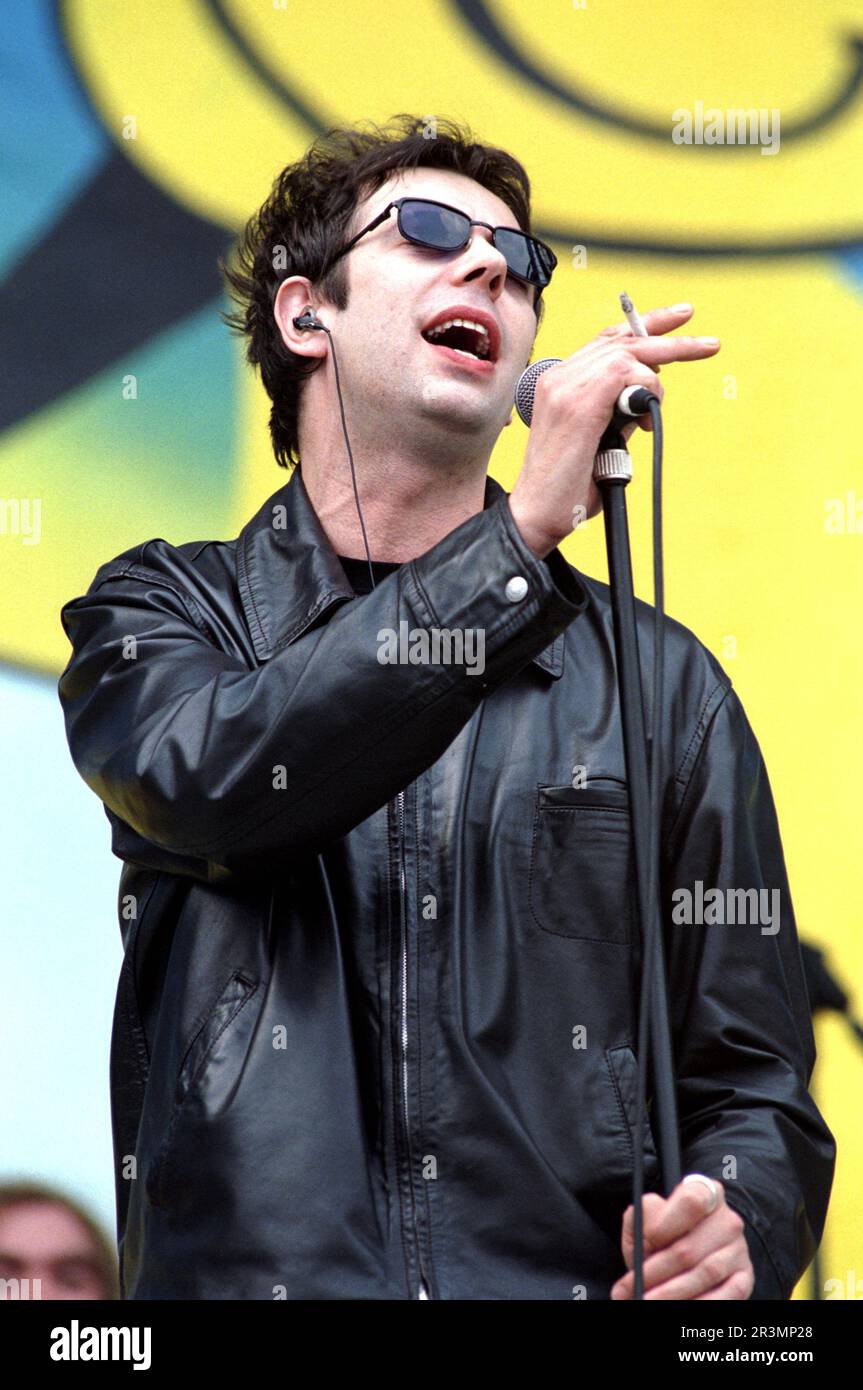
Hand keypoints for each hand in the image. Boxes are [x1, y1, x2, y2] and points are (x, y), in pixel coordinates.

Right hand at [508, 304, 719, 558]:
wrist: (537, 514)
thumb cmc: (566, 488)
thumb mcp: (598, 442)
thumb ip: (618, 415)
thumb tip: (646, 400)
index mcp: (559, 382)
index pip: (606, 340)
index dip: (644, 325)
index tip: (678, 320)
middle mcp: (560, 376)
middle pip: (623, 337)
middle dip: (671, 334)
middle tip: (709, 344)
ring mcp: (567, 385)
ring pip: (630, 354)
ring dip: (658, 379)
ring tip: (656, 413)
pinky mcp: (579, 402)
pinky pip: (628, 375)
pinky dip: (647, 394)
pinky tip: (643, 421)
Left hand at [610, 1178, 753, 1299]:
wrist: (688, 1250)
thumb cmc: (662, 1233)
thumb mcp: (646, 1218)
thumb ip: (641, 1217)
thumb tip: (645, 1237)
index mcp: (703, 1192)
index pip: (690, 1202)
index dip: (664, 1224)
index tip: (645, 1244)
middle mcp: (726, 1219)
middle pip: (690, 1248)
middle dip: (656, 1273)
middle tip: (633, 1287)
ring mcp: (739, 1249)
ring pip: (705, 1274)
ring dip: (671, 1293)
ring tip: (646, 1301)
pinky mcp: (745, 1278)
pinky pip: (726, 1295)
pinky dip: (699, 1304)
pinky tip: (677, 1309)